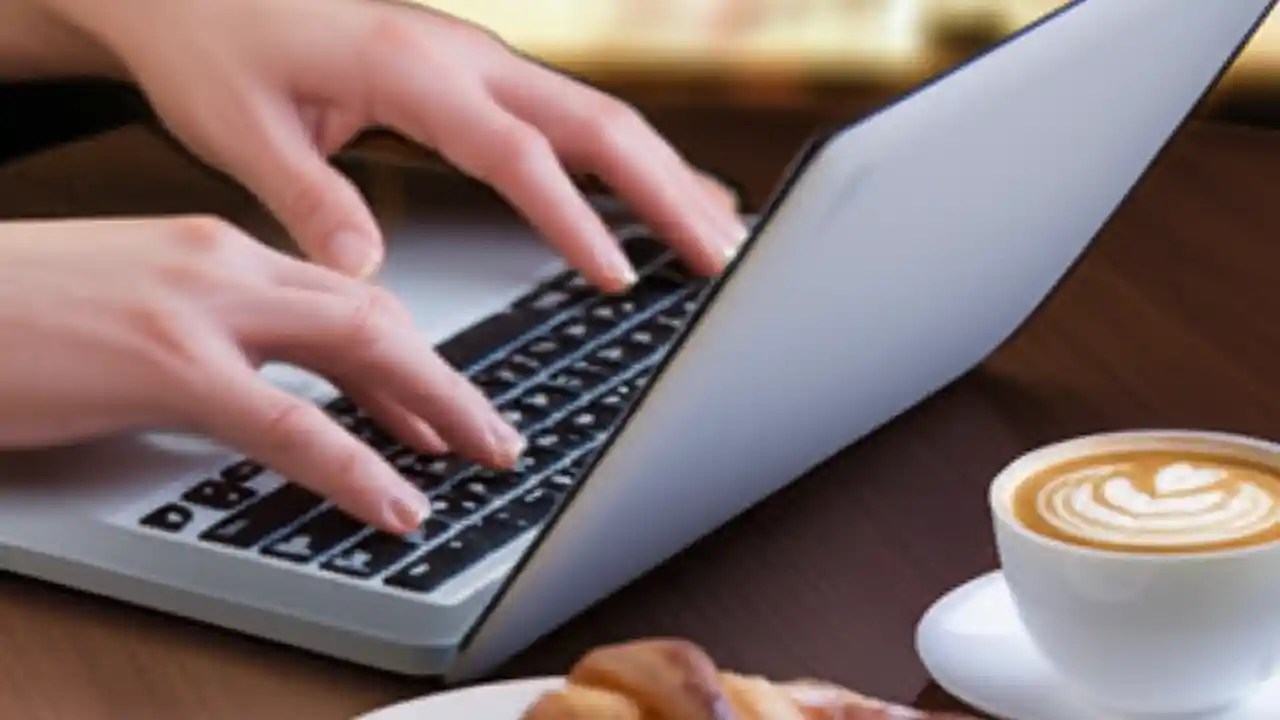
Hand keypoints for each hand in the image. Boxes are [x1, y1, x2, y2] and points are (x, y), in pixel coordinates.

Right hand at [0, 217, 525, 533]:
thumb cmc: (12, 310)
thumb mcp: (130, 301)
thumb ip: (207, 326)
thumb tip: (258, 374)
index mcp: (215, 250)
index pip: (344, 296)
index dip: (406, 355)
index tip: (438, 400)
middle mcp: (221, 265)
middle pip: (373, 316)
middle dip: (443, 378)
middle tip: (490, 431)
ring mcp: (197, 310)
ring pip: (356, 350)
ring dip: (431, 406)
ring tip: (476, 456)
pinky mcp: (164, 366)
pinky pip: (290, 423)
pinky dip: (354, 464)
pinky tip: (392, 498)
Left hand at [43, 0, 745, 286]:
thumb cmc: (215, 47)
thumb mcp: (242, 130)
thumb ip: (312, 201)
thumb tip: (368, 274)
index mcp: (412, 70)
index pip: (515, 152)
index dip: (572, 218)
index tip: (614, 280)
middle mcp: (465, 57)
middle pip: (596, 121)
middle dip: (666, 191)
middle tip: (720, 259)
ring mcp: (482, 63)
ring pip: (602, 116)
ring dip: (665, 175)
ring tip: (718, 236)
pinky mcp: (481, 79)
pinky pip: (575, 119)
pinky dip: (628, 163)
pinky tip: (660, 196)